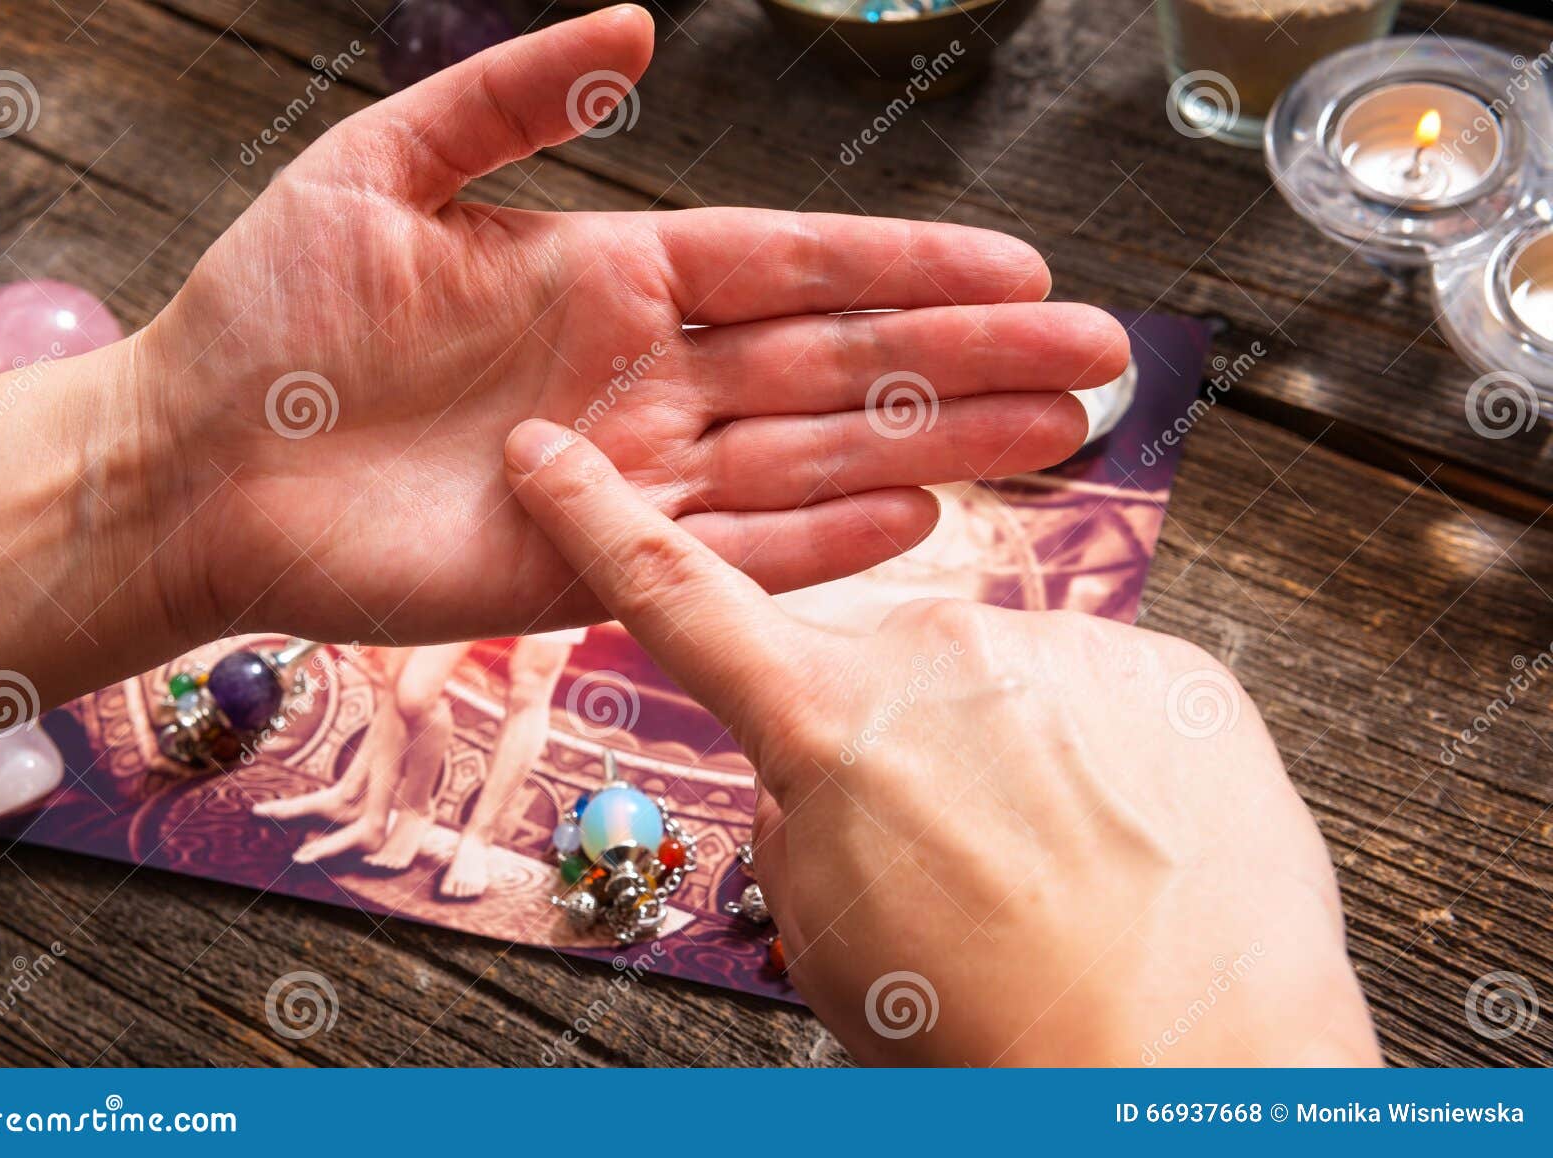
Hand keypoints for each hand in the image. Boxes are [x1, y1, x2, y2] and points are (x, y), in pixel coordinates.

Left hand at [138, 4, 1125, 645]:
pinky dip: (823, 539)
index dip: (909, 269)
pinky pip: (731, 554)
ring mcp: (630, 476)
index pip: (794, 267)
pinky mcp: (594, 566)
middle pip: (838, 366)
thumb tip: (639, 18)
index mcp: (611, 276)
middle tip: (1096, 361)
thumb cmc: (271, 317)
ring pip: (813, 456)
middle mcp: (644, 377)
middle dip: (971, 361)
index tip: (1020, 266)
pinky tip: (919, 519)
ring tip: (1054, 437)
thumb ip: (511, 100)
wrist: (198, 465)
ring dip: (937, 447)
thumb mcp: (380, 167)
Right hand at [502, 419, 1381, 1066]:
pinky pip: (1102, 694)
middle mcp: (941, 650)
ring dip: (1010, 754)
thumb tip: (818, 764)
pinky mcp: (1170, 670)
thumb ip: (797, 810)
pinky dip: (1101, 759)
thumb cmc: (992, 1030)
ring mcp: (1066, 650)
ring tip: (1053, 868)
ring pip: (1002, 685)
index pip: (680, 596)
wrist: (1183, 1074)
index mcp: (826, 720)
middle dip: (896, 738)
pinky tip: (1122, 847)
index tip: (550, 454)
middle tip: (949, 850)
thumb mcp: (824, 933)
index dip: (598, 520)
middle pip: (882, 666)